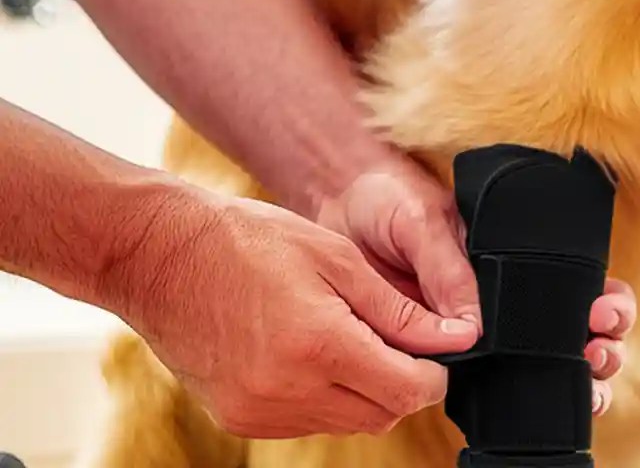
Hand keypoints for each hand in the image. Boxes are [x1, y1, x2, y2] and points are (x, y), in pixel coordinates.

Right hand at [103, 186, 477, 437]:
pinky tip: (309, 354)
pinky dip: (323, 398)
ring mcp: (259, 411)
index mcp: (320, 344)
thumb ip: (399, 311)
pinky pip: (306, 423)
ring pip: (346, 423)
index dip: (434, 375)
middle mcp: (288, 390)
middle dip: (402, 383)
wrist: (159, 255)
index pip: (409, 392)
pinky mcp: (237, 419)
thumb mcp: (337, 259)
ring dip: (363, 392)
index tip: (436, 351)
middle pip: (382, 415)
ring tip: (344, 336)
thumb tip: (456, 338)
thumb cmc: (248, 241)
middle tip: (391, 339)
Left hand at [315, 152, 636, 414]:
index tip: (601, 315)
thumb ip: (450, 268)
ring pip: (546, 367)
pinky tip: (534, 407)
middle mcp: (509, 298)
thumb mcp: (421, 220)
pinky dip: (517, 403)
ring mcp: (481, 332)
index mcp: (517, 257)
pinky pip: (487, 388)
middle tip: (597, 351)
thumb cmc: (387, 204)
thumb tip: (477, 328)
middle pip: (577, 333)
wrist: (333, 215)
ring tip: (587, 384)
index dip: (606, 305)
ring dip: (579, 382)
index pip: (580, 284)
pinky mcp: (445, 357)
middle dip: (604, 348)